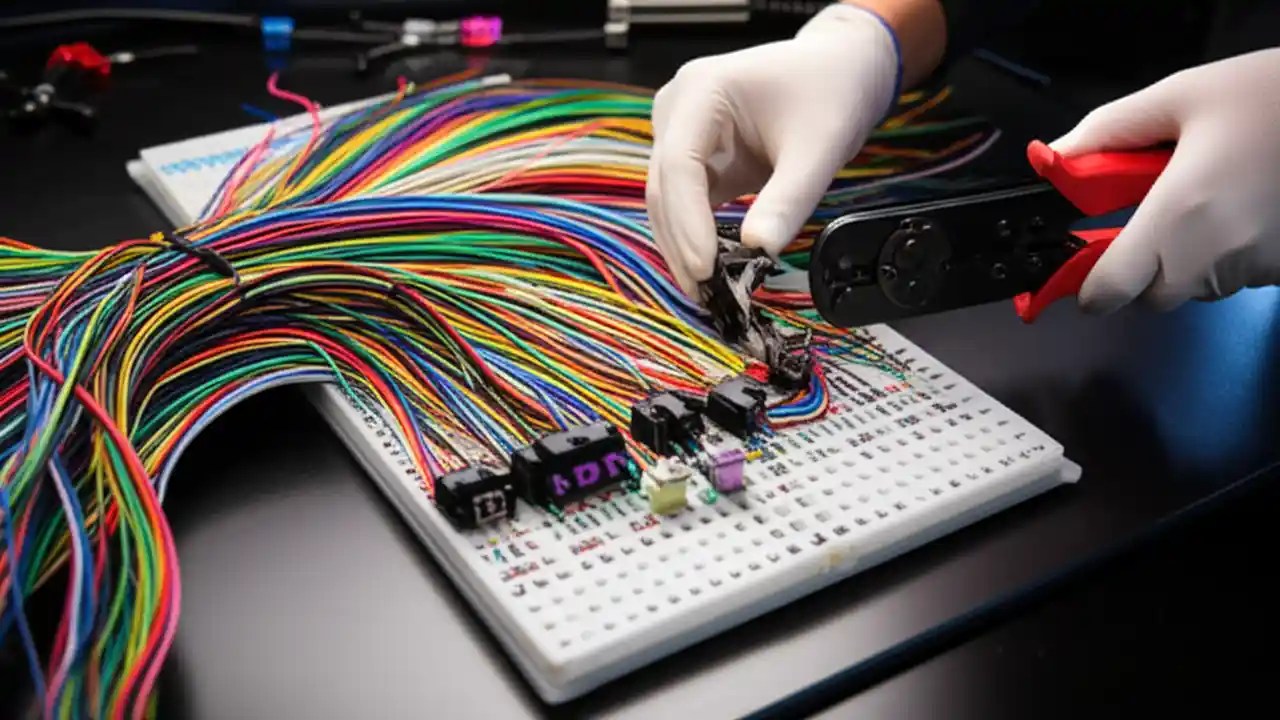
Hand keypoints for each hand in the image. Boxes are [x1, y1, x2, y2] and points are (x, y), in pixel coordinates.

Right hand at [645, 3, 901, 296]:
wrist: (839, 68)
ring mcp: (679, 131)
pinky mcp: (692, 155)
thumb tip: (761, 253)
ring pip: (667, 202)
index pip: (679, 166)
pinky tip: (714, 270)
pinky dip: (698, 236)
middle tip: (709, 296)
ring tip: (710, 293)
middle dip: (684, 244)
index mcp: (701, 91)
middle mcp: (677, 108)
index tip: (707, 271)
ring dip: (685, 247)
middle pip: (663, 188)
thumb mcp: (819, 148)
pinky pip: (684, 203)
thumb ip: (788, 200)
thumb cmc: (831, 91)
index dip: (688, 223)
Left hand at [1050, 48, 1279, 312]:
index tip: (1083, 267)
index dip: (1088, 286)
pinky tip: (1243, 209)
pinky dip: (1229, 255)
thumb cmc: (1269, 96)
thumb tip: (1055, 159)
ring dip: (1189, 260)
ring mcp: (1253, 268)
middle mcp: (1212, 255)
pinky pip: (1237, 277)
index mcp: (1175, 216)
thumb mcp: (1179, 97)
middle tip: (1156, 215)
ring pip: (1196, 288)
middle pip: (1151, 296)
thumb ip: (1107, 133)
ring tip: (1210, 200)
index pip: (1108, 291)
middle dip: (1142, 266)